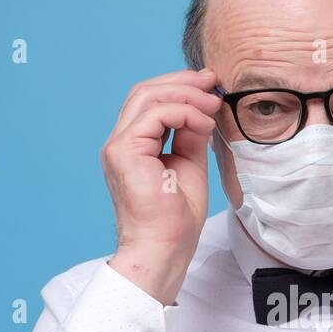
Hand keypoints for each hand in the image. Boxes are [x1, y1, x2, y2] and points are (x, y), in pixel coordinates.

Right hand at [101, 68, 221, 303]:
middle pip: (145, 91)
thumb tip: (202, 110)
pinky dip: (183, 112)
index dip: (180, 87)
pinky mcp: (124, 152)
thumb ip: (191, 137)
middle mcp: (120, 143)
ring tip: (213, 103)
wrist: (164, 249)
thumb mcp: (190, 166)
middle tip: (213, 82)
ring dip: (186, 94)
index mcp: (133, 147)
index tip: (210, 86)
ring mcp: (118, 146)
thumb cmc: (175, 221)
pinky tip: (204, 123)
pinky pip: (155, 115)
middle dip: (183, 82)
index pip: (150, 102)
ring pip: (147, 96)